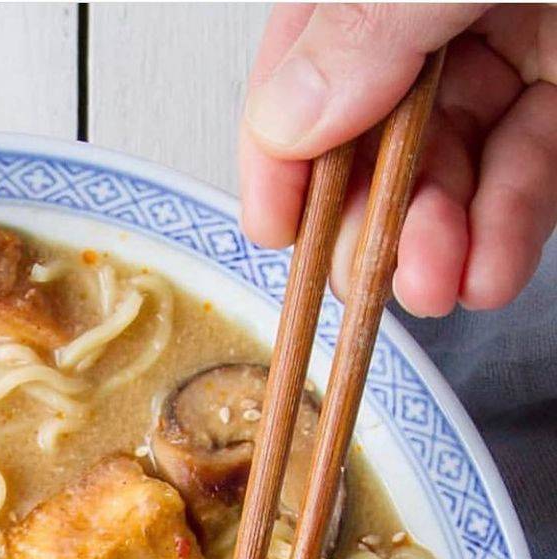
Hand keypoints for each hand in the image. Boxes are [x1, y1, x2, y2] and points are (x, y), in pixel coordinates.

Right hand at [240, 3, 556, 314]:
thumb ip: (365, 28)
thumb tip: (286, 119)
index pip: (304, 72)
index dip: (280, 158)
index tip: (275, 229)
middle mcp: (431, 17)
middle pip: (373, 139)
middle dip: (368, 222)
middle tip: (364, 273)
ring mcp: (506, 46)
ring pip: (449, 169)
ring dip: (435, 246)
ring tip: (436, 286)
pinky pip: (527, 169)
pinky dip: (505, 233)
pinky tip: (489, 272)